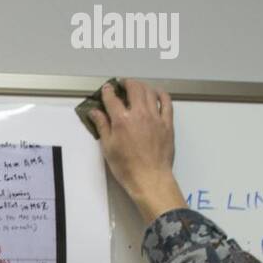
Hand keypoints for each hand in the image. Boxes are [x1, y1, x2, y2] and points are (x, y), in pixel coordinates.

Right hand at [88, 79, 183, 224]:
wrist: (150, 178)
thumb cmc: (127, 168)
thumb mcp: (108, 148)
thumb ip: (102, 126)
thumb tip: (95, 112)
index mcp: (122, 120)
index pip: (112, 98)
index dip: (108, 91)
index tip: (106, 89)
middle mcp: (139, 114)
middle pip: (134, 88)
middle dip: (127, 83)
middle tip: (123, 84)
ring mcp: (155, 117)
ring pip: (149, 91)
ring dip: (142, 86)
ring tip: (137, 87)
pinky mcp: (167, 122)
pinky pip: (166, 101)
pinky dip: (161, 94)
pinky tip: (157, 93)